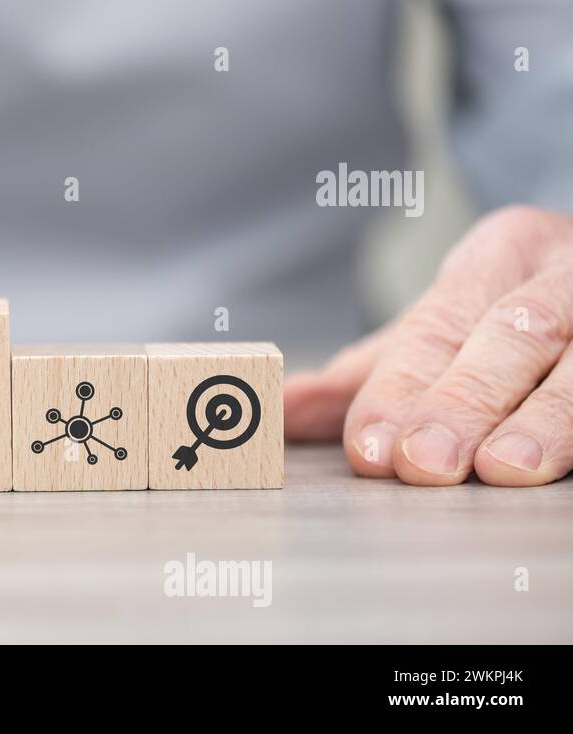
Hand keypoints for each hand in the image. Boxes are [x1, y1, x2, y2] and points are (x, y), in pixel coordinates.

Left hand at [285, 206, 572, 486]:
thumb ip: (364, 374)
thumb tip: (277, 411)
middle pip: (512, 335)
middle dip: (463, 403)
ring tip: (506, 469)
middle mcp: (565, 272)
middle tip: (423, 464)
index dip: (403, 388)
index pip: (440, 324)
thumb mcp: (439, 327)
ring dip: (545, 420)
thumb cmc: (510, 309)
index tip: (371, 447)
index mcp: (499, 254)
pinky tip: (572, 466)